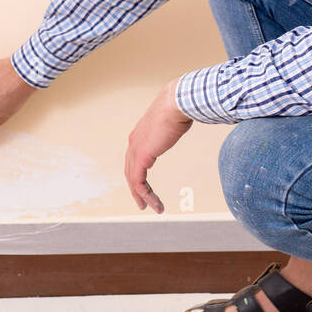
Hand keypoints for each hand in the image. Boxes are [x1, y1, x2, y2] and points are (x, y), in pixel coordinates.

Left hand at [124, 80, 193, 213]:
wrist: (177, 102)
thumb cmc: (180, 108)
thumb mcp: (173, 120)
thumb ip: (171, 126)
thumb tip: (181, 121)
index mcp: (139, 135)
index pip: (134, 159)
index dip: (138, 175)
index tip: (146, 187)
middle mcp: (133, 142)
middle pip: (129, 171)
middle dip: (136, 189)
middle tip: (143, 203)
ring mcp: (135, 149)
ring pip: (133, 179)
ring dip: (142, 196)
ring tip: (153, 208)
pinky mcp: (142, 156)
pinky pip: (139, 182)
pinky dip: (145, 195)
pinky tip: (154, 203)